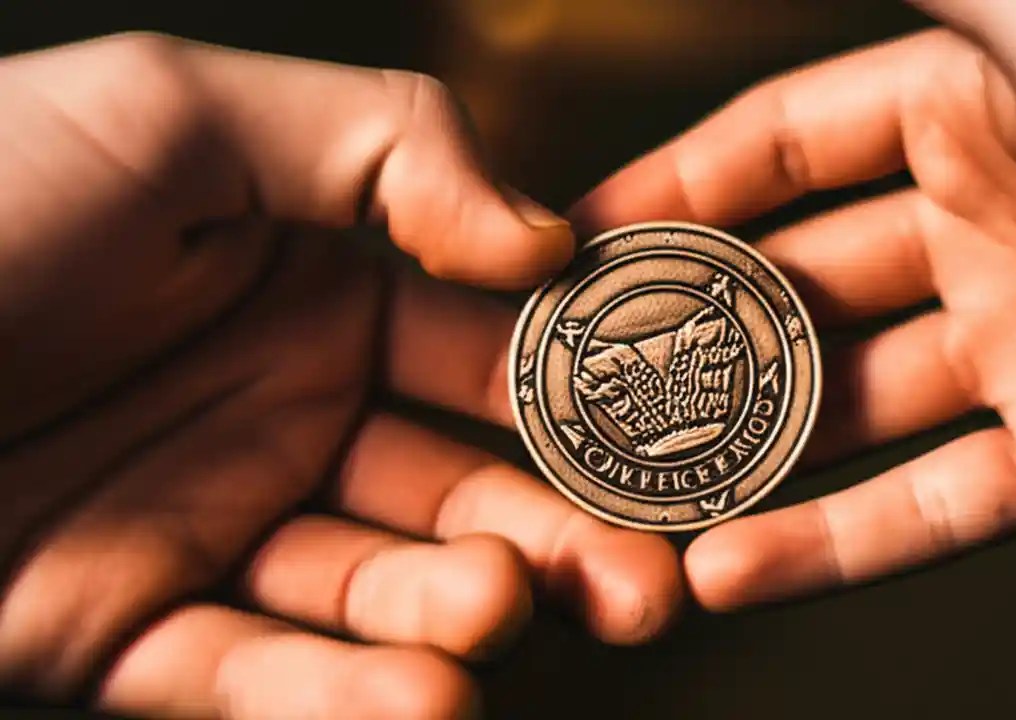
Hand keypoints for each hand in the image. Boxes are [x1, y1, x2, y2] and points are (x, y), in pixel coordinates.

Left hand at [0, 33, 679, 717]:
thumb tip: (544, 239)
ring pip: (373, 594)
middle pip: (459, 488)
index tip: (670, 428)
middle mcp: (284, 411)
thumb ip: (391, 147)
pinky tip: (431, 701)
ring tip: (509, 611)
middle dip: (561, 533)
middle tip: (641, 574)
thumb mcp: (187, 110)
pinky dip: (341, 699)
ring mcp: (212, 526)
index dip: (583, 389)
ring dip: (459, 614)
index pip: (488, 347)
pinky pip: (249, 673)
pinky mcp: (122, 630)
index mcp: (317, 289)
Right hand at [572, 0, 1015, 610]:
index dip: (676, 188)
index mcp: (977, 112)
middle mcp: (989, 224)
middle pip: (797, 283)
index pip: (784, 146)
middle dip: (691, 334)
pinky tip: (734, 571)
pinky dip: (829, 549)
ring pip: (847, 411)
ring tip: (632, 498)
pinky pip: (926, 505)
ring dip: (743, 459)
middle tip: (585, 383)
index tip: (578, 242)